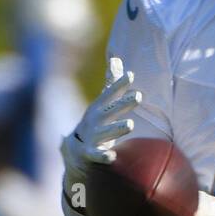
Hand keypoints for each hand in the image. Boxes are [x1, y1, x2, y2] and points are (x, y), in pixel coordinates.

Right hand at [60, 56, 141, 190]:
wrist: (75, 150)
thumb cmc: (96, 123)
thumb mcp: (102, 104)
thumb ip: (112, 84)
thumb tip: (117, 59)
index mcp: (98, 108)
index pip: (109, 94)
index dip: (119, 84)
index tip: (131, 75)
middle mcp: (95, 120)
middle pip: (110, 110)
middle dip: (123, 104)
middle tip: (139, 96)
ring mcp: (92, 137)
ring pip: (105, 132)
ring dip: (116, 128)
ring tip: (130, 125)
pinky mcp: (90, 154)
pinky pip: (97, 155)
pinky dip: (103, 156)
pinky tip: (112, 156)